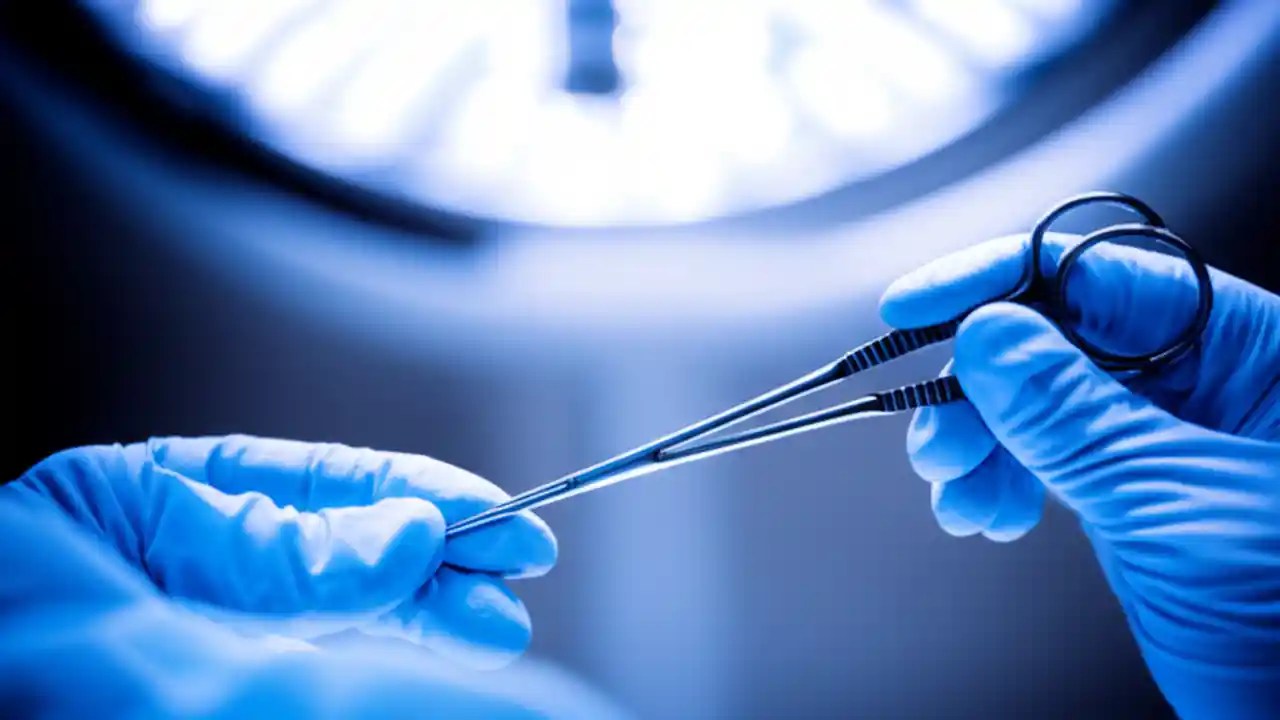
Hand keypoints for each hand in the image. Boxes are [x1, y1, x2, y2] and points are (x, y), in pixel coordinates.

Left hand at [8, 435, 555, 665]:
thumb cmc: (18, 595)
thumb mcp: (156, 535)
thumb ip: (281, 546)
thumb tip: (407, 537)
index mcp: (185, 491)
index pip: (334, 483)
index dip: (423, 493)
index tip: (496, 516)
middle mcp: (222, 556)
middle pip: (363, 545)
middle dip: (448, 557)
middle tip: (520, 574)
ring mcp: (230, 623)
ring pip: (360, 608)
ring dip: (436, 613)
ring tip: (495, 628)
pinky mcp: (238, 675)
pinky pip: (329, 656)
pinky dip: (391, 646)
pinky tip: (442, 641)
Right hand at [881, 234, 1279, 718]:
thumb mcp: (1173, 500)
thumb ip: (1072, 412)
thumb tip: (985, 333)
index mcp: (1251, 349)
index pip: (1103, 274)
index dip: (997, 280)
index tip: (916, 306)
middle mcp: (1210, 378)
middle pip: (1058, 336)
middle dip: (978, 386)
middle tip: (936, 442)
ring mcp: (1168, 434)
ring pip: (1039, 399)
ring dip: (978, 441)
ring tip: (958, 496)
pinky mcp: (1138, 486)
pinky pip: (1046, 455)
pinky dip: (1001, 479)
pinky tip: (986, 513)